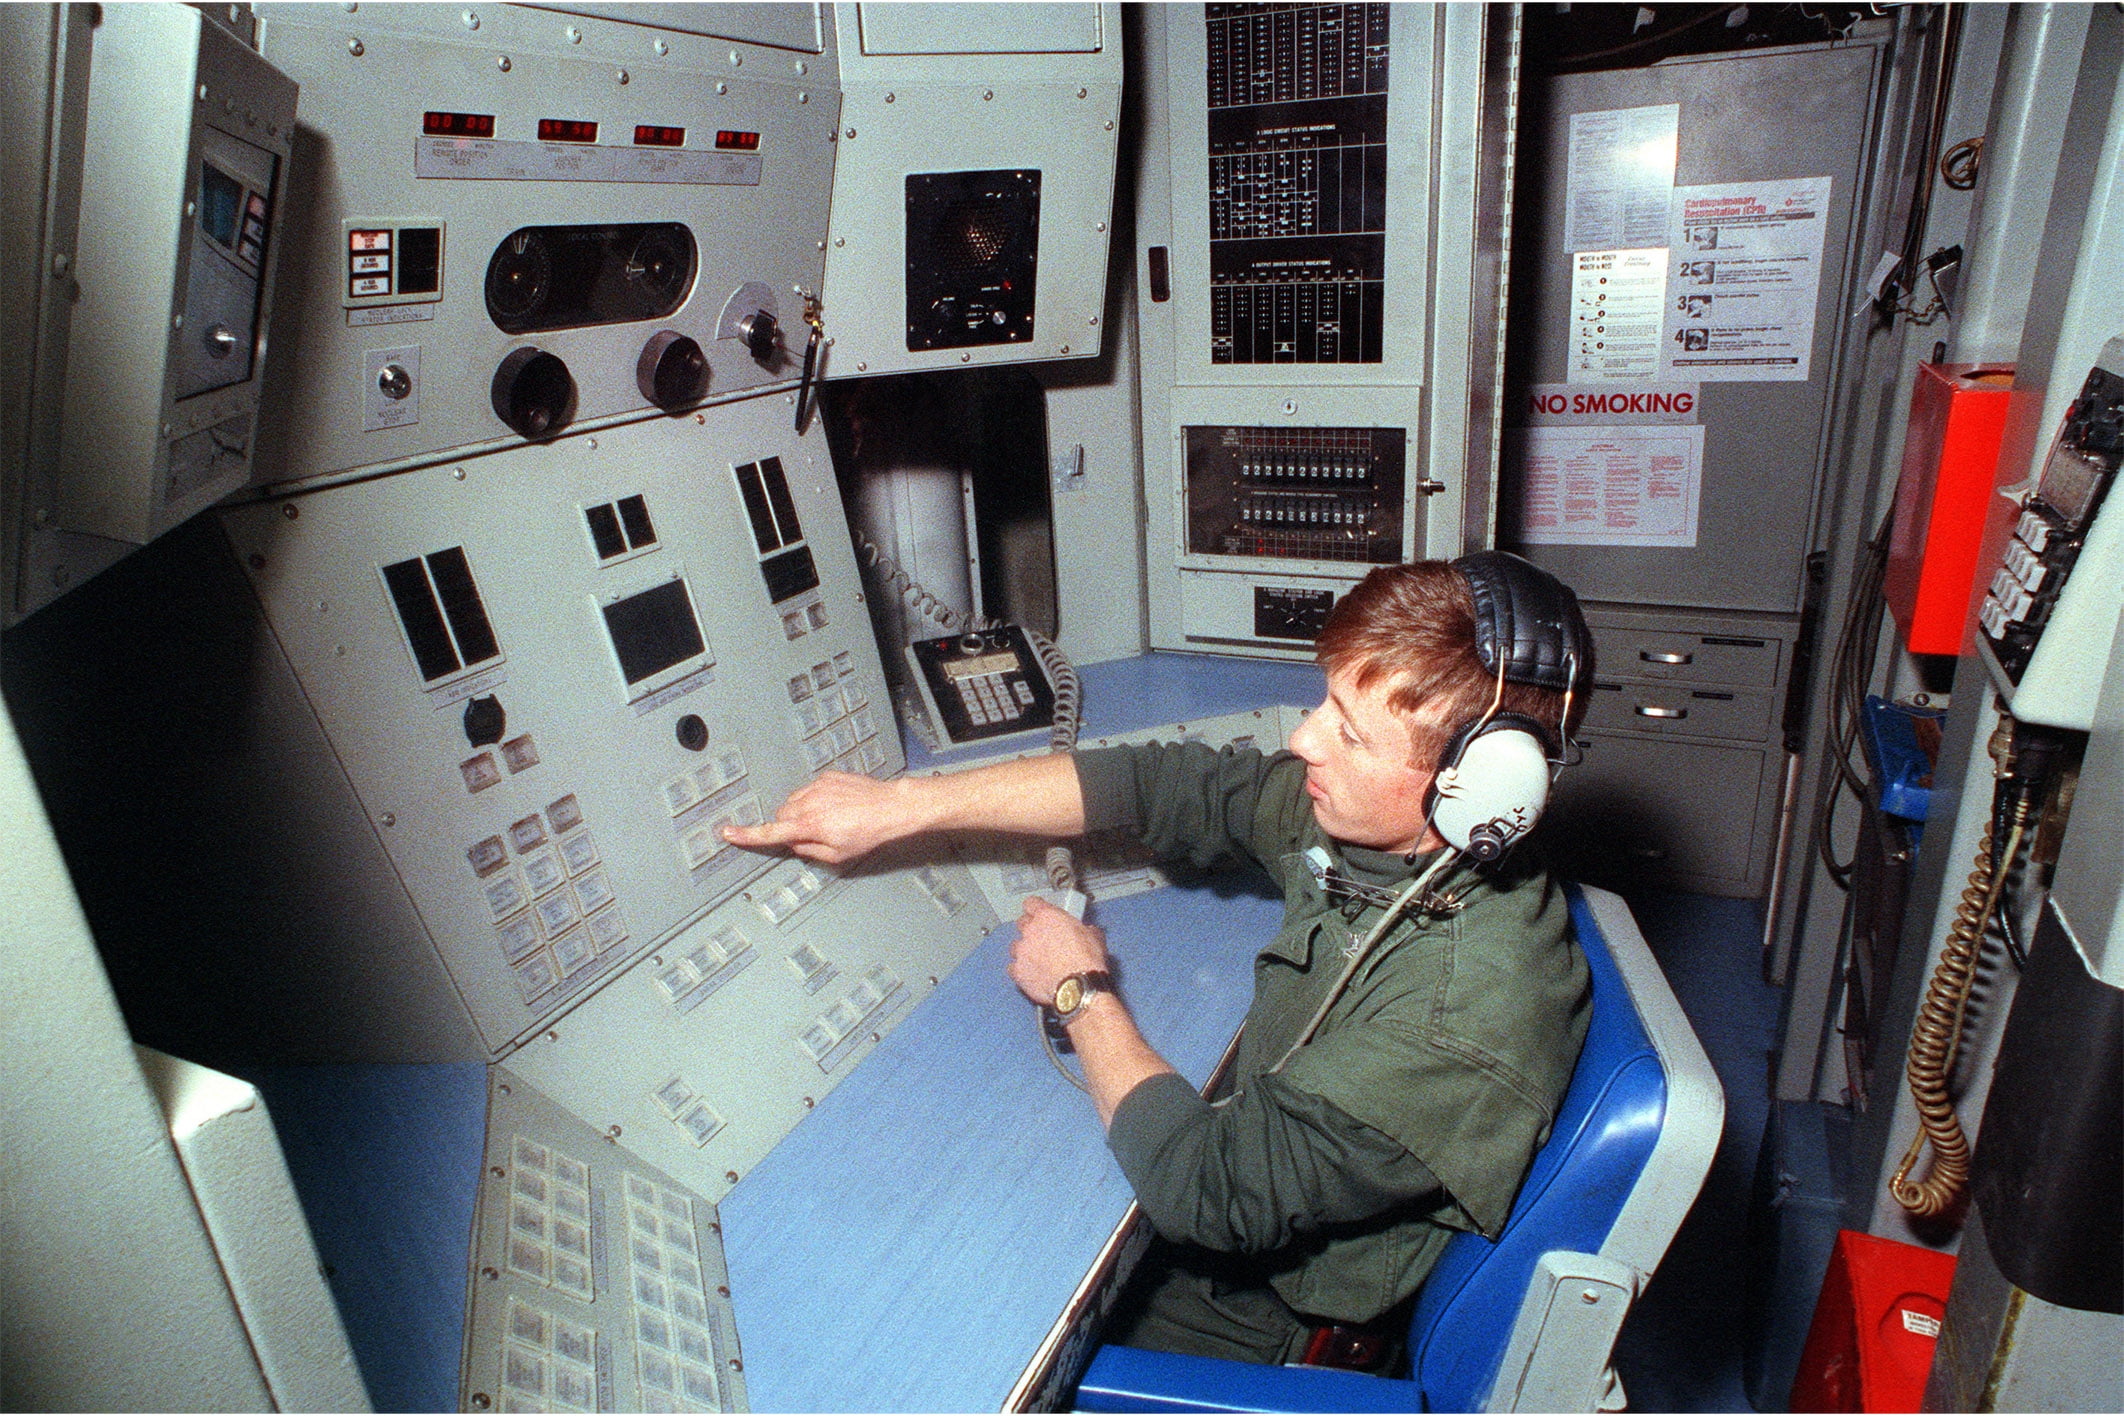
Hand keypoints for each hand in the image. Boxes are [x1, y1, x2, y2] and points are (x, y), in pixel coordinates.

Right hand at [722, 770, 917, 863]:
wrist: (891, 807)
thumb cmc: (868, 834)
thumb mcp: (838, 855)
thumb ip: (809, 852)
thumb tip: (793, 845)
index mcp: (809, 825)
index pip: (771, 832)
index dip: (747, 835)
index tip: (727, 833)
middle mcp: (809, 802)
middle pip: (781, 814)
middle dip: (788, 825)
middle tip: (810, 835)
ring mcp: (818, 786)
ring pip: (794, 800)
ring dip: (801, 811)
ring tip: (828, 819)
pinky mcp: (828, 776)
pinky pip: (810, 789)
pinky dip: (815, 799)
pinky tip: (836, 806)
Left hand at [1008, 896, 1109, 1006]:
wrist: (1077, 987)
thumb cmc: (1086, 961)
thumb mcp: (1094, 937)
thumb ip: (1085, 930)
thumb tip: (1089, 931)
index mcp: (1047, 916)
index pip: (1031, 903)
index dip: (1035, 908)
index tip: (1038, 912)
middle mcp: (1030, 931)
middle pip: (1021, 923)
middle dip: (1030, 929)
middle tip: (1041, 937)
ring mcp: (1022, 951)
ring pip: (1015, 946)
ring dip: (1024, 950)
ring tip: (1036, 959)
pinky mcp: (1018, 971)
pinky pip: (1013, 968)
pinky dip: (1020, 970)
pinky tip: (1031, 974)